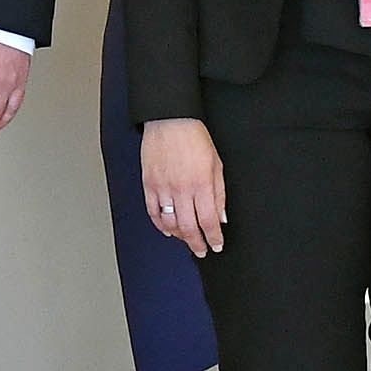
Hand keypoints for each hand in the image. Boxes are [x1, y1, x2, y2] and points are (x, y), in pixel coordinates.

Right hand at [137, 117, 227, 255]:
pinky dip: (160, 225)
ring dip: (179, 236)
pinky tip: (168, 229)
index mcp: (201, 184)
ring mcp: (163, 188)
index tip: (216, 245)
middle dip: (197, 243)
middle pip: (189, 228)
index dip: (213, 237)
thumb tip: (221, 217)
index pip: (208, 221)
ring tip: (186, 239)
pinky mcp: (149, 184)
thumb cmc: (195, 138)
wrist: (170, 120)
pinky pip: (153, 212)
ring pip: (169, 224)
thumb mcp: (216, 164)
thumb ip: (219, 193)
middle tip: (201, 250)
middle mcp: (182, 189)